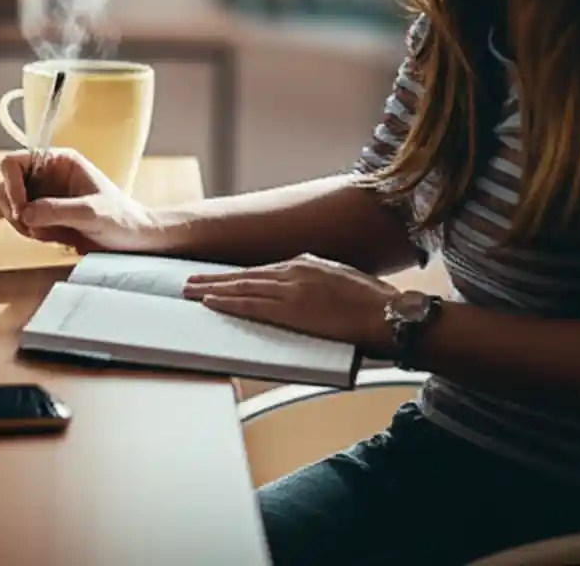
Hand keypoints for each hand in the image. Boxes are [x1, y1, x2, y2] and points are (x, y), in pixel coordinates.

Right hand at [0, 149, 163, 252]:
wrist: (133, 239)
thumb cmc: (122, 218)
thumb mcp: (91, 213)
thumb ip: (57, 210)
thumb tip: (24, 213)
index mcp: (58, 161)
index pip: (14, 162)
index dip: (11, 184)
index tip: (21, 209)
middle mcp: (47, 175)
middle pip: (5, 184)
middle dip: (14, 208)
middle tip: (31, 226)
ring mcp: (43, 195)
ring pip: (10, 206)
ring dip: (21, 223)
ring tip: (48, 233)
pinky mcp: (43, 215)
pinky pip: (21, 222)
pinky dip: (30, 233)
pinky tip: (53, 237)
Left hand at [181, 253, 398, 356]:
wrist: (390, 315)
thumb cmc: (375, 304)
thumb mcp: (343, 279)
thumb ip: (320, 279)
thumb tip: (308, 283)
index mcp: (307, 263)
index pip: (262, 270)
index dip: (236, 274)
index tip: (218, 277)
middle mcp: (294, 271)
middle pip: (244, 274)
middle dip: (214, 277)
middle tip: (188, 280)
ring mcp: (291, 289)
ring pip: (241, 286)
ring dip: (212, 288)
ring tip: (189, 290)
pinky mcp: (290, 309)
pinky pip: (250, 304)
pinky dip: (227, 301)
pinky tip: (209, 302)